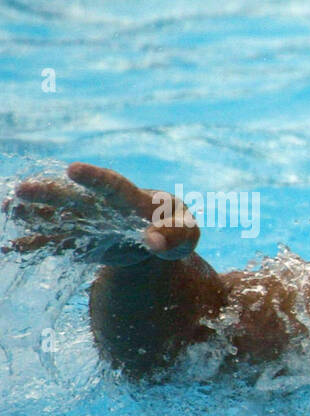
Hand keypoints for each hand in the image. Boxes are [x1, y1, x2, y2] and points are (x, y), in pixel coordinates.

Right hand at [4, 163, 198, 264]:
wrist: (158, 242)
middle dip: (49, 193)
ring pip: (55, 215)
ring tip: (9, 209)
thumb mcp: (186, 235)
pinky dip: (32, 244)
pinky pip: (52, 241)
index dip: (93, 177)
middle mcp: (102, 205)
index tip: (73, 170)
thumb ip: (175, 235)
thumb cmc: (175, 232)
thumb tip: (153, 241)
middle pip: (74, 196)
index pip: (112, 184)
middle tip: (23, 189)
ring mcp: (86, 221)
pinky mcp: (77, 240)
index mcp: (131, 198)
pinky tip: (10, 245)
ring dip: (32, 213)